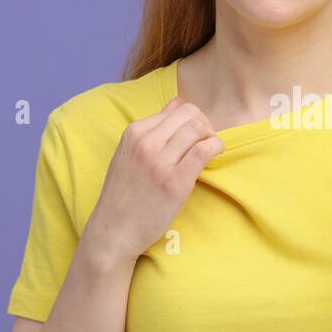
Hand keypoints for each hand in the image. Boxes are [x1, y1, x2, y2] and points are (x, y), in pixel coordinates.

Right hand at [82, 96, 223, 261]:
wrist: (114, 230)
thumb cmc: (125, 194)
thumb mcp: (130, 153)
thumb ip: (153, 127)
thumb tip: (177, 102)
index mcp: (135, 132)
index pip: (177, 108)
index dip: (193, 119)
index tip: (195, 136)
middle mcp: (146, 142)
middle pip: (191, 114)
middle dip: (205, 125)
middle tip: (205, 142)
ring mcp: (160, 161)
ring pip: (199, 129)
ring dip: (211, 137)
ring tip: (209, 152)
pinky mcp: (175, 181)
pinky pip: (204, 150)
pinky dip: (216, 148)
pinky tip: (215, 156)